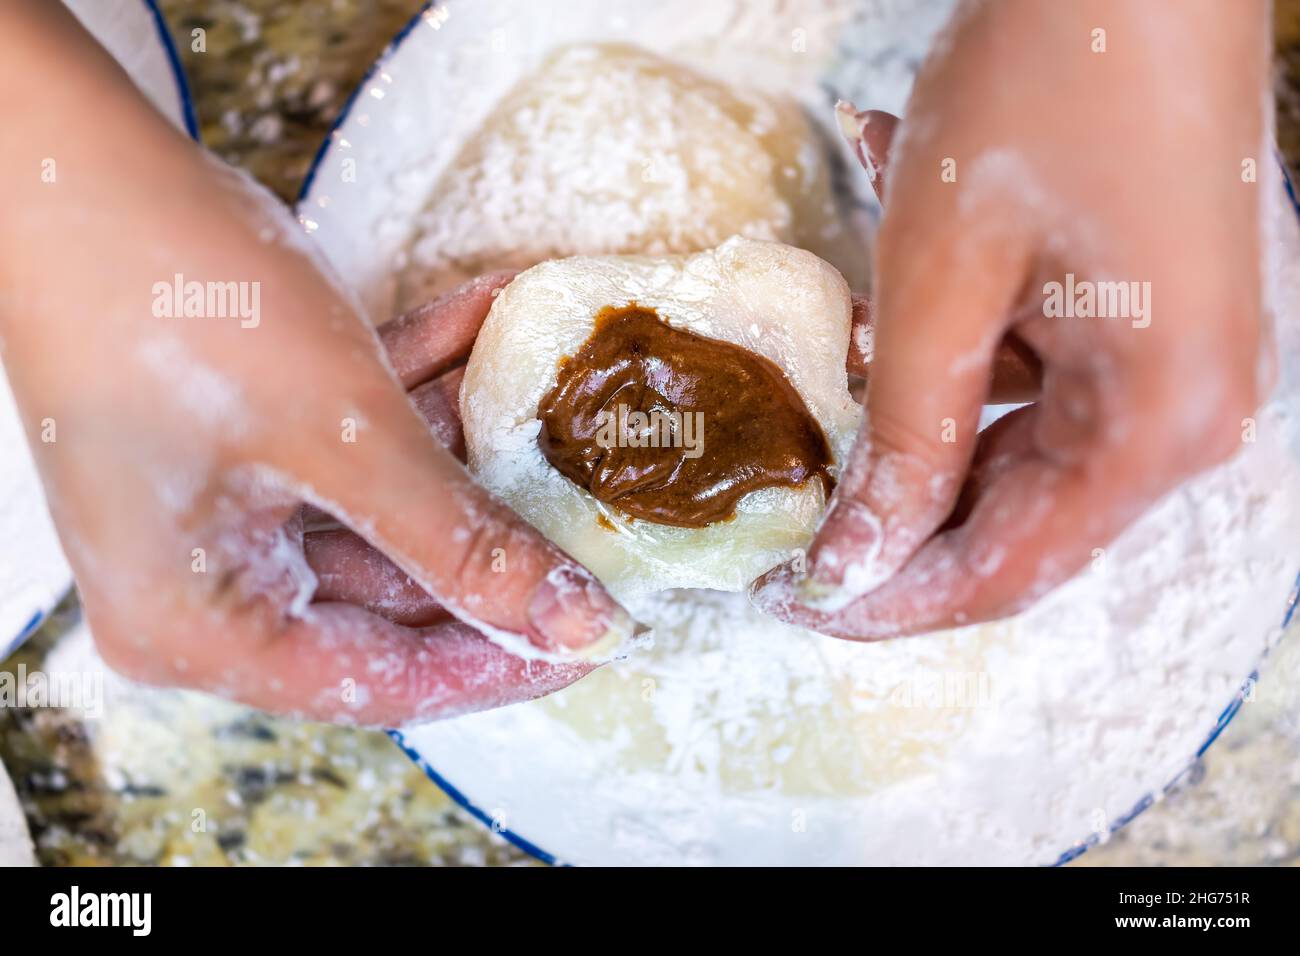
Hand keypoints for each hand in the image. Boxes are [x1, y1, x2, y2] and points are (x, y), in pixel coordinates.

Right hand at [0, 3, 629, 722]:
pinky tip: (494, 325)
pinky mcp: (241, 447)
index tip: (594, 637)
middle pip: (392, 600)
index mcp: (200, 627)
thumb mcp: (343, 436)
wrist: (67, 159)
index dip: (502, 661)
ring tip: (560, 411)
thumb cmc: (171, 301)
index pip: (383, 682)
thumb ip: (464, 542)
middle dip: (495, 543)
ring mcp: (222, 514)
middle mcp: (206, 588)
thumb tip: (576, 625)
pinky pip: (354, 447)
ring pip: (384, 513)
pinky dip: (422, 394)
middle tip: (598, 523)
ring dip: (468, 448)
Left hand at [753, 0, 1270, 637]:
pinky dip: (945, 354)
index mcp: (1157, 426)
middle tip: (781, 527)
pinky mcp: (1134, 319)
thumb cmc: (1047, 93)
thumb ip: (904, 436)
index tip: (792, 600)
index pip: (1004, 572)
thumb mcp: (943, 281)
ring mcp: (1163, 365)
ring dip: (906, 425)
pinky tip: (891, 277)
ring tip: (827, 380)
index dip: (889, 601)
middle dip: (888, 524)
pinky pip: (1025, 383)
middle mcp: (1180, 416)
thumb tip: (856, 561)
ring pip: (1009, 454)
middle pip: (1011, 524)